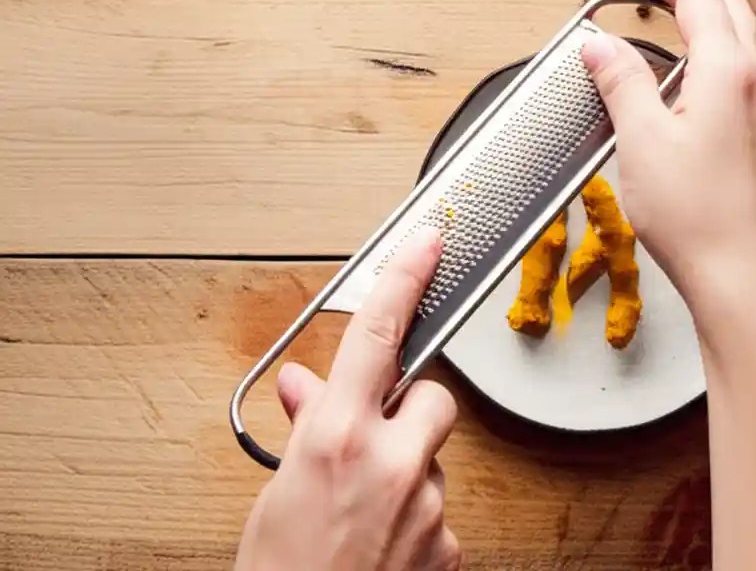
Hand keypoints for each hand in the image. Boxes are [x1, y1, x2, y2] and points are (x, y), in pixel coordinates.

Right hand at [235, 230, 461, 570]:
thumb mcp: (278, 488)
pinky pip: (442, 508)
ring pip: (436, 458)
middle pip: (432, 397)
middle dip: (407, 411)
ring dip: (408, 472)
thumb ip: (303, 427)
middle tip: (373, 443)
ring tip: (363, 514)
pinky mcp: (450, 542)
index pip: (379, 335)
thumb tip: (305, 385)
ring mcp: (428, 503)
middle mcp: (392, 461)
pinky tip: (381, 543)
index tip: (430, 243)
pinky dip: (417, 518)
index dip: (406, 279)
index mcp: (337, 437)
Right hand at [581, 0, 755, 308]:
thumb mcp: (641, 139)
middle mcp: (752, 83)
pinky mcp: (751, 137)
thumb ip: (620, 82)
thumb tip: (600, 46)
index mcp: (728, 71)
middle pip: (726, 5)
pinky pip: (732, 73)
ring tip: (656, 18)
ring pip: (734, 39)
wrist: (738, 278)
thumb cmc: (696, 217)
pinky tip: (675, 76)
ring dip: (698, 16)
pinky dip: (703, 53)